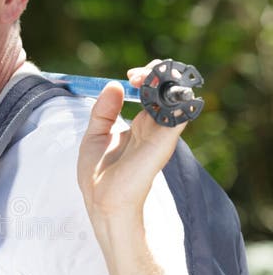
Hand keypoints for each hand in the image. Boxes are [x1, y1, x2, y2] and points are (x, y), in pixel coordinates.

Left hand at [77, 60, 185, 225]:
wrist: (105, 202)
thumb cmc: (99, 177)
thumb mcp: (95, 137)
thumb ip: (103, 111)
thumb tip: (114, 85)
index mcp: (140, 126)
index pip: (152, 93)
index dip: (145, 77)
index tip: (130, 76)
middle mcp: (154, 127)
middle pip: (166, 89)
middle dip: (156, 72)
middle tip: (136, 75)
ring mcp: (162, 132)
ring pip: (177, 95)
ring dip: (166, 78)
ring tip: (147, 74)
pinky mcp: (165, 139)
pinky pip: (180, 110)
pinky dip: (175, 94)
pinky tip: (160, 85)